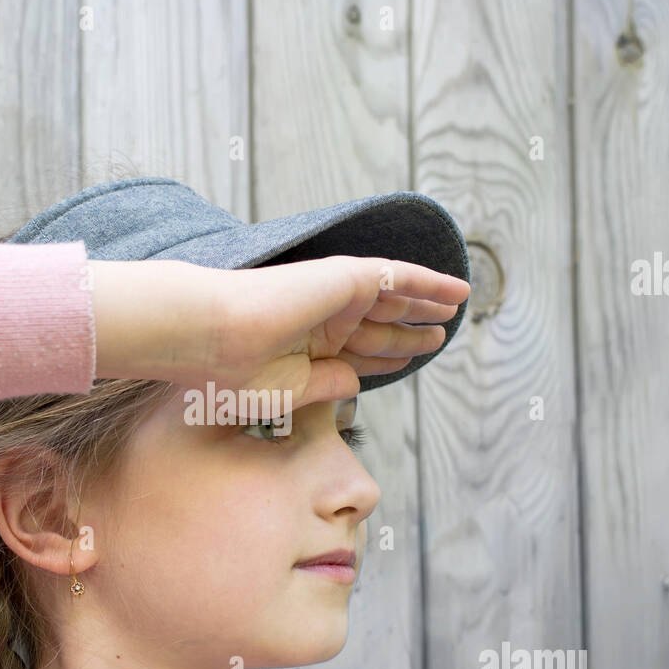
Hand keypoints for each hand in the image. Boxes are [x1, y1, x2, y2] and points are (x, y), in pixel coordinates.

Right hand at [89, 255, 468, 409]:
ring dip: (426, 302)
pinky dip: (430, 281)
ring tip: (456, 306)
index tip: (409, 363)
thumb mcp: (288, 391)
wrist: (212, 337)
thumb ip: (327, 383)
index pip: (356, 352)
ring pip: (393, 297)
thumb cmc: (233, 372)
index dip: (386, 358)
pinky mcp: (346, 277)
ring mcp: (334, 295)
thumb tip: (358, 379)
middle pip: (379, 325)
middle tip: (439, 335)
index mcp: (305, 346)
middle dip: (410, 330)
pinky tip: (456, 290)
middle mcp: (322, 316)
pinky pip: (398, 277)